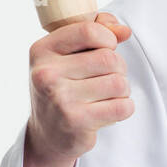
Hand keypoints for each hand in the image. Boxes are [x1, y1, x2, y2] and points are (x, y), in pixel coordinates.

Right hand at [26, 11, 133, 166]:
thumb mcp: (67, 55)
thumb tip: (124, 31)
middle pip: (109, 59)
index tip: (106, 49)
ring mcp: (60, 99)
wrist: (47, 135)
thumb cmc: (62, 88)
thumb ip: (96, 33)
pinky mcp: (76, 121)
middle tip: (107, 78)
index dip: (108, 39)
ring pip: (119, 83)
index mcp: (42, 50)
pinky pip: (122, 107)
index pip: (89, 31)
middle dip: (118, 68)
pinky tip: (108, 110)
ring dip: (122, 90)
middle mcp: (46, 74)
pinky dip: (124, 108)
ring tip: (106, 96)